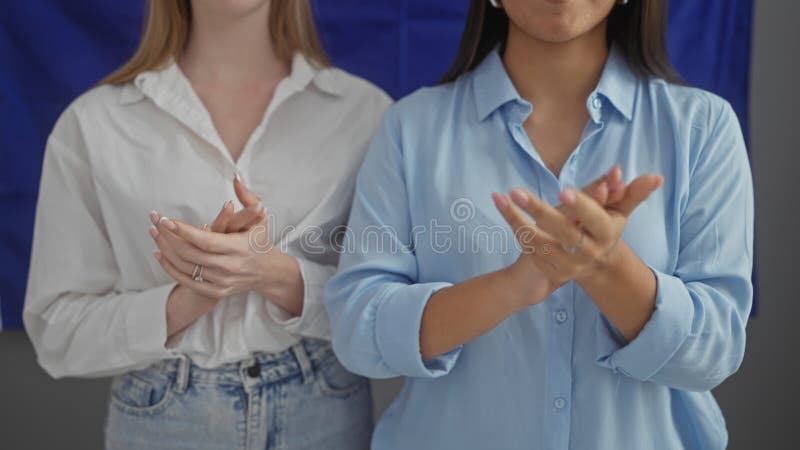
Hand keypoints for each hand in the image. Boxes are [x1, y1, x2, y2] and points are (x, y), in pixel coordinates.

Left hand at [149, 175, 268, 298]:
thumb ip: (248, 197)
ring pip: (185, 267)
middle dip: (169, 237)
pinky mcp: (216, 291)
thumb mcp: (260, 217)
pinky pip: (186, 281)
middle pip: (191, 254)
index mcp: (240, 247)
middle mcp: (230, 266)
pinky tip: (159, 253)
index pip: (206, 241)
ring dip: (165, 250)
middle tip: (155, 221)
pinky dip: (169, 268)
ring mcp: (222, 281)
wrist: (267, 272)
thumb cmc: (260, 239)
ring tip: (154, 233)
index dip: (184, 231)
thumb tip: (235, 177)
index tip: (166, 219)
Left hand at [495, 169, 662, 302]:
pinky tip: (500, 204)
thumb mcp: (618, 212)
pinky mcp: (547, 269)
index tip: (564, 191)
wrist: (591, 268)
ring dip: (517, 218)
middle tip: (518, 191)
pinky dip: (513, 224)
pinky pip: (527, 245)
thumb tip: (654, 176)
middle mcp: (587, 252)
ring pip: (538, 240)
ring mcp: (566, 264)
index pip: (594, 218)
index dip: (582, 206)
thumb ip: (630, 192)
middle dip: (540, 210)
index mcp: (606, 234)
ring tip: (502, 197)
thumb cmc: (604, 229)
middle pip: (562, 230)